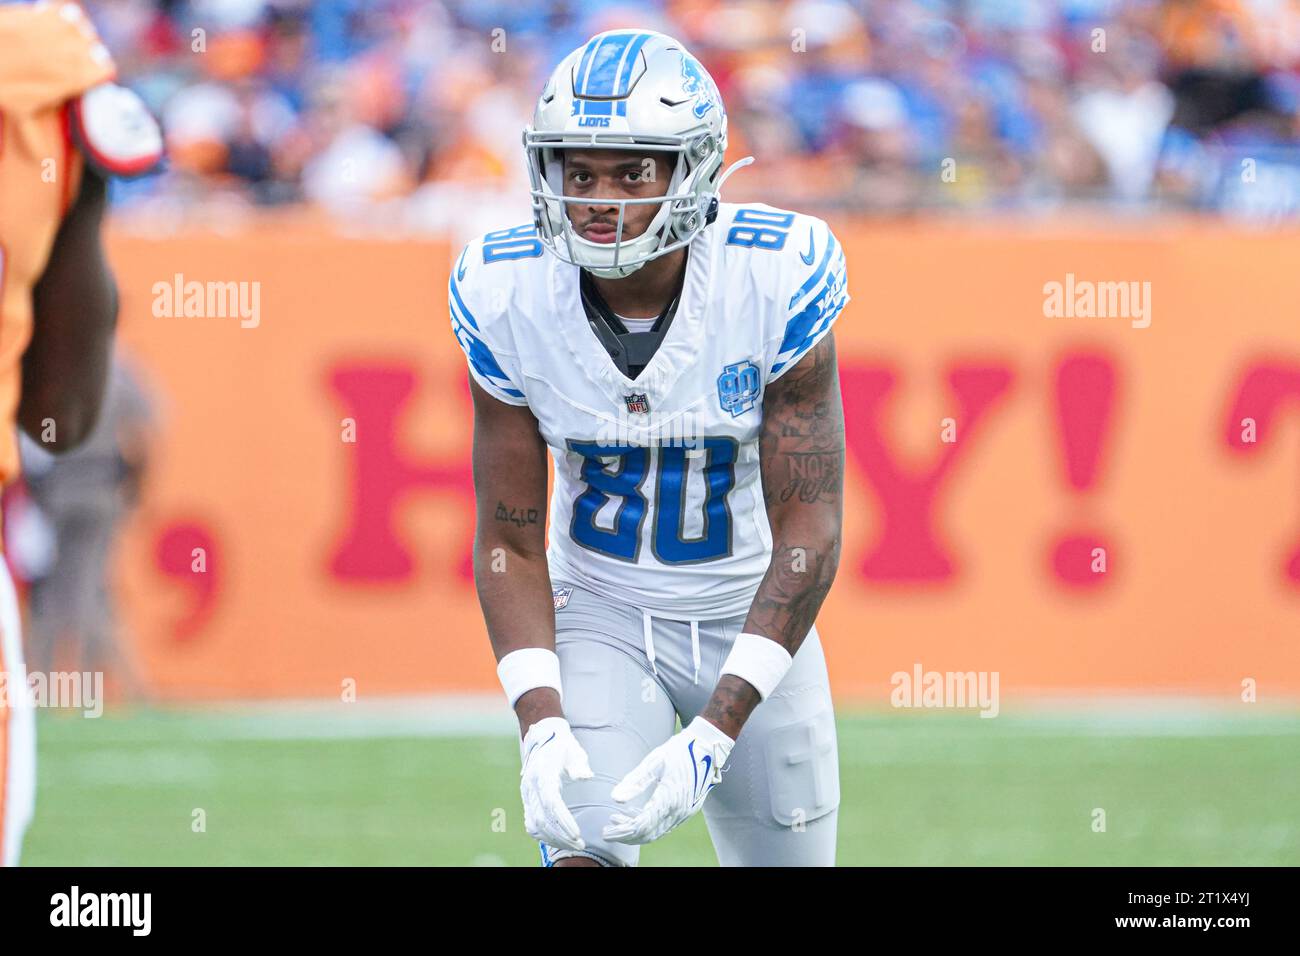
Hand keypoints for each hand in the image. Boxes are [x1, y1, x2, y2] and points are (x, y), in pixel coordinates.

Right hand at [520, 716, 593, 850]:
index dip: (562, 821)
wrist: (543, 738)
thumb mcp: (574, 750)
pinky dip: (543, 835)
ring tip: (572, 845)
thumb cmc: (563, 746)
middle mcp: (530, 786)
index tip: (577, 833)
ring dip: (553, 839)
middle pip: (542, 818)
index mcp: (542, 773)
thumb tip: (585, 777)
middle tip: (580, 844)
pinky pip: (530, 823)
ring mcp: (526, 794)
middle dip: (561, 835)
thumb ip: (579, 764)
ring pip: (534, 825)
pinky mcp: (526, 799)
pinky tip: (558, 839)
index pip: (551, 803)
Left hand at [602, 716, 734, 844]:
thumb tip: (615, 799)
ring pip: (657, 832)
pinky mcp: (689, 809)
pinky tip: (636, 814)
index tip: (606, 831)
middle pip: (649, 834)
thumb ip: (634, 782)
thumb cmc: (679, 751)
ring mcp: (686, 811)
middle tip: (608, 830)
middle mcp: (679, 810)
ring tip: (617, 819)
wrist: (707, 747)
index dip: (622, 831)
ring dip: (636, 831)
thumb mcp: (653, 762)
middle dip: (626, 836)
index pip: (641, 825)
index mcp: (669, 798)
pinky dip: (649, 825)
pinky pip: (666, 825)